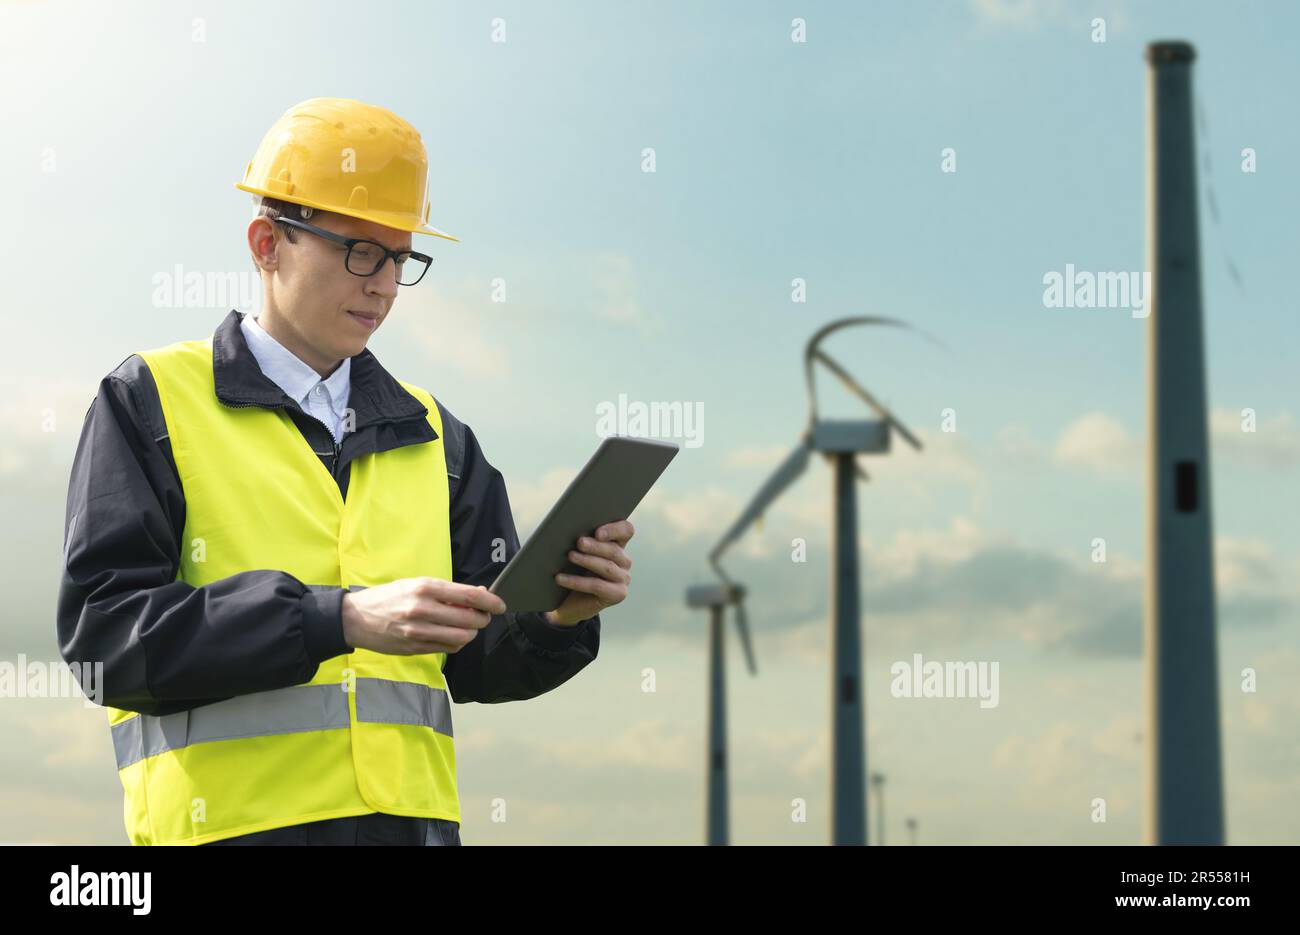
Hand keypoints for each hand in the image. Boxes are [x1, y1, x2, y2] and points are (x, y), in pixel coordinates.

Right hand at [341, 577, 506, 654]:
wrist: (355, 618)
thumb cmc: (389, 597)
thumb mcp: (416, 583)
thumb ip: (447, 591)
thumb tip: (479, 593)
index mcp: (424, 588)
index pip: (469, 596)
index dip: (490, 601)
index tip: (500, 604)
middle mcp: (422, 610)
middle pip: (469, 620)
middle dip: (483, 619)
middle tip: (483, 616)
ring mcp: (418, 632)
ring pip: (461, 638)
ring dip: (471, 633)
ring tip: (467, 627)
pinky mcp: (414, 648)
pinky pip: (447, 648)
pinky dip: (456, 643)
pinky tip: (451, 635)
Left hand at [546, 520, 634, 626]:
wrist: (569, 602)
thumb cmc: (573, 571)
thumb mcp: (578, 552)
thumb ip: (581, 540)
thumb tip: (567, 530)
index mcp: (618, 544)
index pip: (626, 530)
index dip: (614, 529)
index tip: (597, 532)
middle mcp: (624, 561)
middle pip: (614, 550)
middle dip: (596, 545)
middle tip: (579, 542)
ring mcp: (623, 578)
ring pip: (607, 567)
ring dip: (587, 560)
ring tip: (570, 556)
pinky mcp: (618, 594)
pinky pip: (597, 585)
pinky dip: (577, 581)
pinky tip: (561, 578)